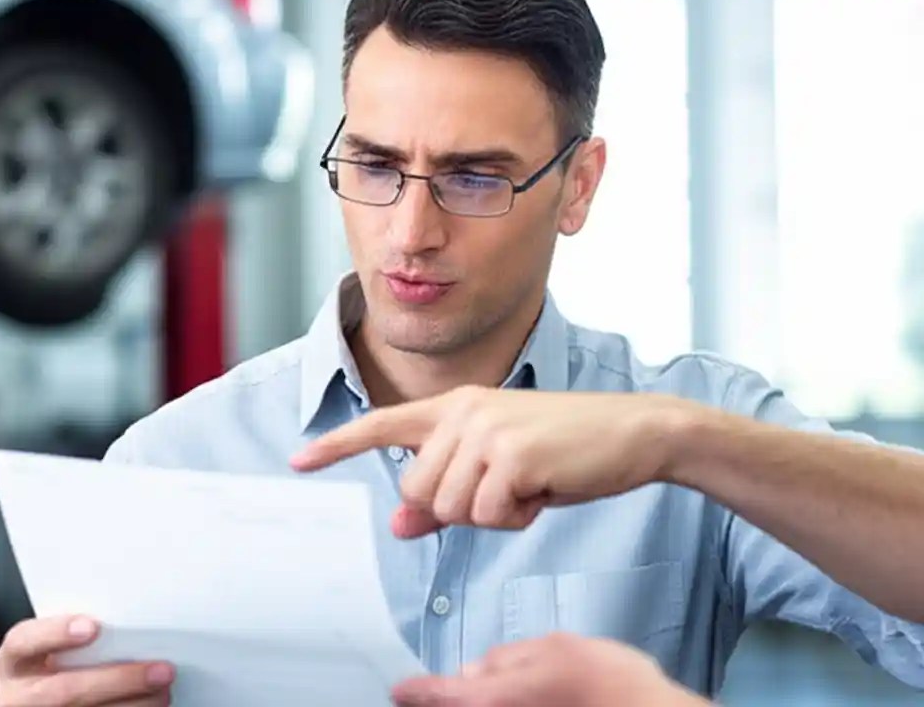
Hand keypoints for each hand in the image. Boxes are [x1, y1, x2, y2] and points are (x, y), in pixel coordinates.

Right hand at [0, 614, 174, 705]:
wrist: (38, 705)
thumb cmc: (56, 667)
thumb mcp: (51, 651)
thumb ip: (79, 639)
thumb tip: (133, 626)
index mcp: (13, 662)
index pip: (23, 642)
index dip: (55, 633)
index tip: (93, 626)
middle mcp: (15, 697)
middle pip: (62, 691)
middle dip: (117, 681)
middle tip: (162, 670)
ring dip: (132, 706)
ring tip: (164, 693)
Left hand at [291, 386, 697, 537]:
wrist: (632, 431)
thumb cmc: (564, 452)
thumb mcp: (498, 471)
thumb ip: (445, 494)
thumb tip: (399, 522)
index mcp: (454, 407)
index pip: (382, 425)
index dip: (337, 446)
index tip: (298, 461)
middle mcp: (462, 411)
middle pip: (417, 491)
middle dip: (458, 508)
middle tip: (506, 488)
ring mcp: (485, 429)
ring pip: (449, 508)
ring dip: (491, 514)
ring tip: (529, 484)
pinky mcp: (511, 453)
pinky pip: (486, 514)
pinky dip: (516, 517)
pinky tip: (543, 489)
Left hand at [392, 633, 709, 706]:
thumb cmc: (610, 685)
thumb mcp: (554, 649)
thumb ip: (507, 659)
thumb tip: (474, 672)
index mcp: (494, 699)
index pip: (439, 695)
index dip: (416, 691)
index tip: (399, 689)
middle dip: (445, 699)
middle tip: (431, 692)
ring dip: (480, 702)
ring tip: (492, 690)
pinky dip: (503, 705)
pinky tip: (525, 698)